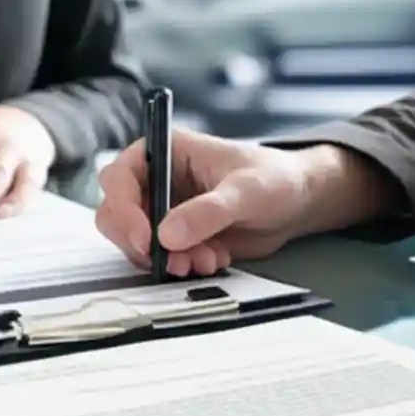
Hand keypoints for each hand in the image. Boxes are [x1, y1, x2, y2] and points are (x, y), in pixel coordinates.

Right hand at [95, 131, 397, 275]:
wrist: (298, 204)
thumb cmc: (274, 179)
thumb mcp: (245, 191)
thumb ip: (207, 211)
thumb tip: (167, 236)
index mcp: (164, 150)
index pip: (119, 176)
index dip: (124, 208)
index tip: (147, 239)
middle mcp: (155, 178)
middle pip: (116, 212)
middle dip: (140, 242)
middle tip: (172, 260)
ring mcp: (162, 208)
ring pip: (134, 240)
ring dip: (163, 258)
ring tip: (204, 261)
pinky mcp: (175, 235)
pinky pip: (159, 257)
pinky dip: (180, 265)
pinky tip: (213, 259)